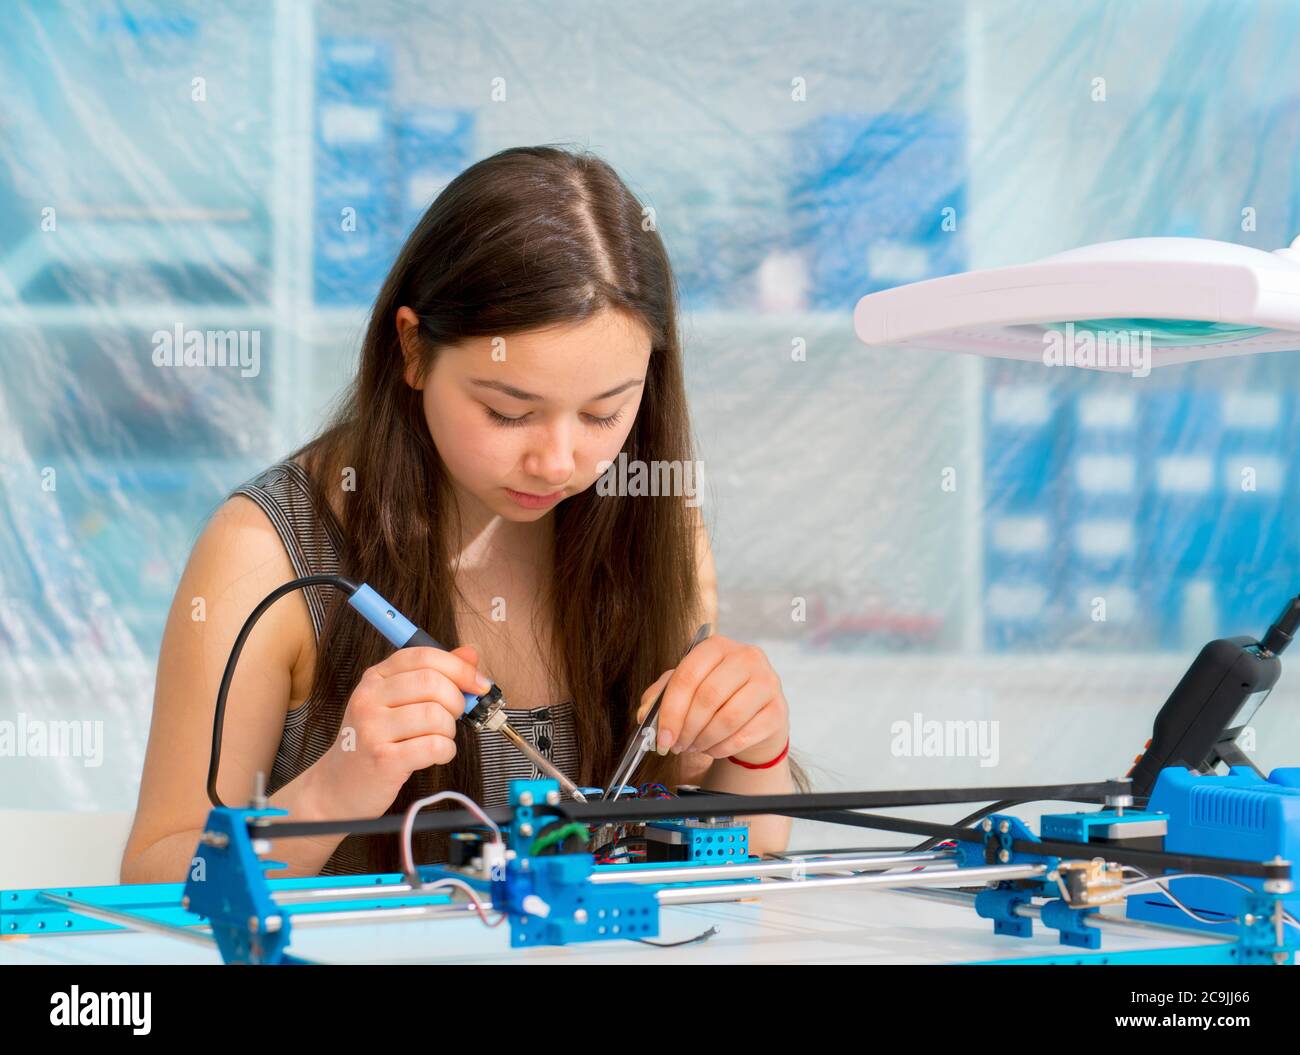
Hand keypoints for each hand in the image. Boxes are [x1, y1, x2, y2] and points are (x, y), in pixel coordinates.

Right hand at [306, 644, 490, 818]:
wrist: (336, 788)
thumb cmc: (373, 742)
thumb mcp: (396, 702)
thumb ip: (434, 674)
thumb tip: (470, 653)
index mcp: (375, 678)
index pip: (423, 656)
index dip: (459, 667)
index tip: (478, 683)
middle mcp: (369, 699)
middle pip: (433, 682)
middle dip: (456, 701)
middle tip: (453, 717)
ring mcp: (372, 729)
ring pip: (436, 715)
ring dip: (449, 730)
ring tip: (438, 738)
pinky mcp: (382, 760)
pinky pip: (434, 746)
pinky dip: (446, 751)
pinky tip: (436, 754)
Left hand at [636, 635, 788, 764]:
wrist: (756, 715)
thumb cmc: (718, 697)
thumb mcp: (687, 688)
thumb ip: (661, 696)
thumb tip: (644, 715)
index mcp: (718, 646)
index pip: (688, 675)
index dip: (670, 710)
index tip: (660, 736)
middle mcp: (747, 657)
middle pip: (708, 696)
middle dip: (686, 728)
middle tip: (675, 745)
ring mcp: (767, 683)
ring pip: (727, 718)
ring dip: (703, 740)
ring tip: (693, 747)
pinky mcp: (778, 711)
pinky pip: (743, 735)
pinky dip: (721, 748)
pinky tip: (712, 748)